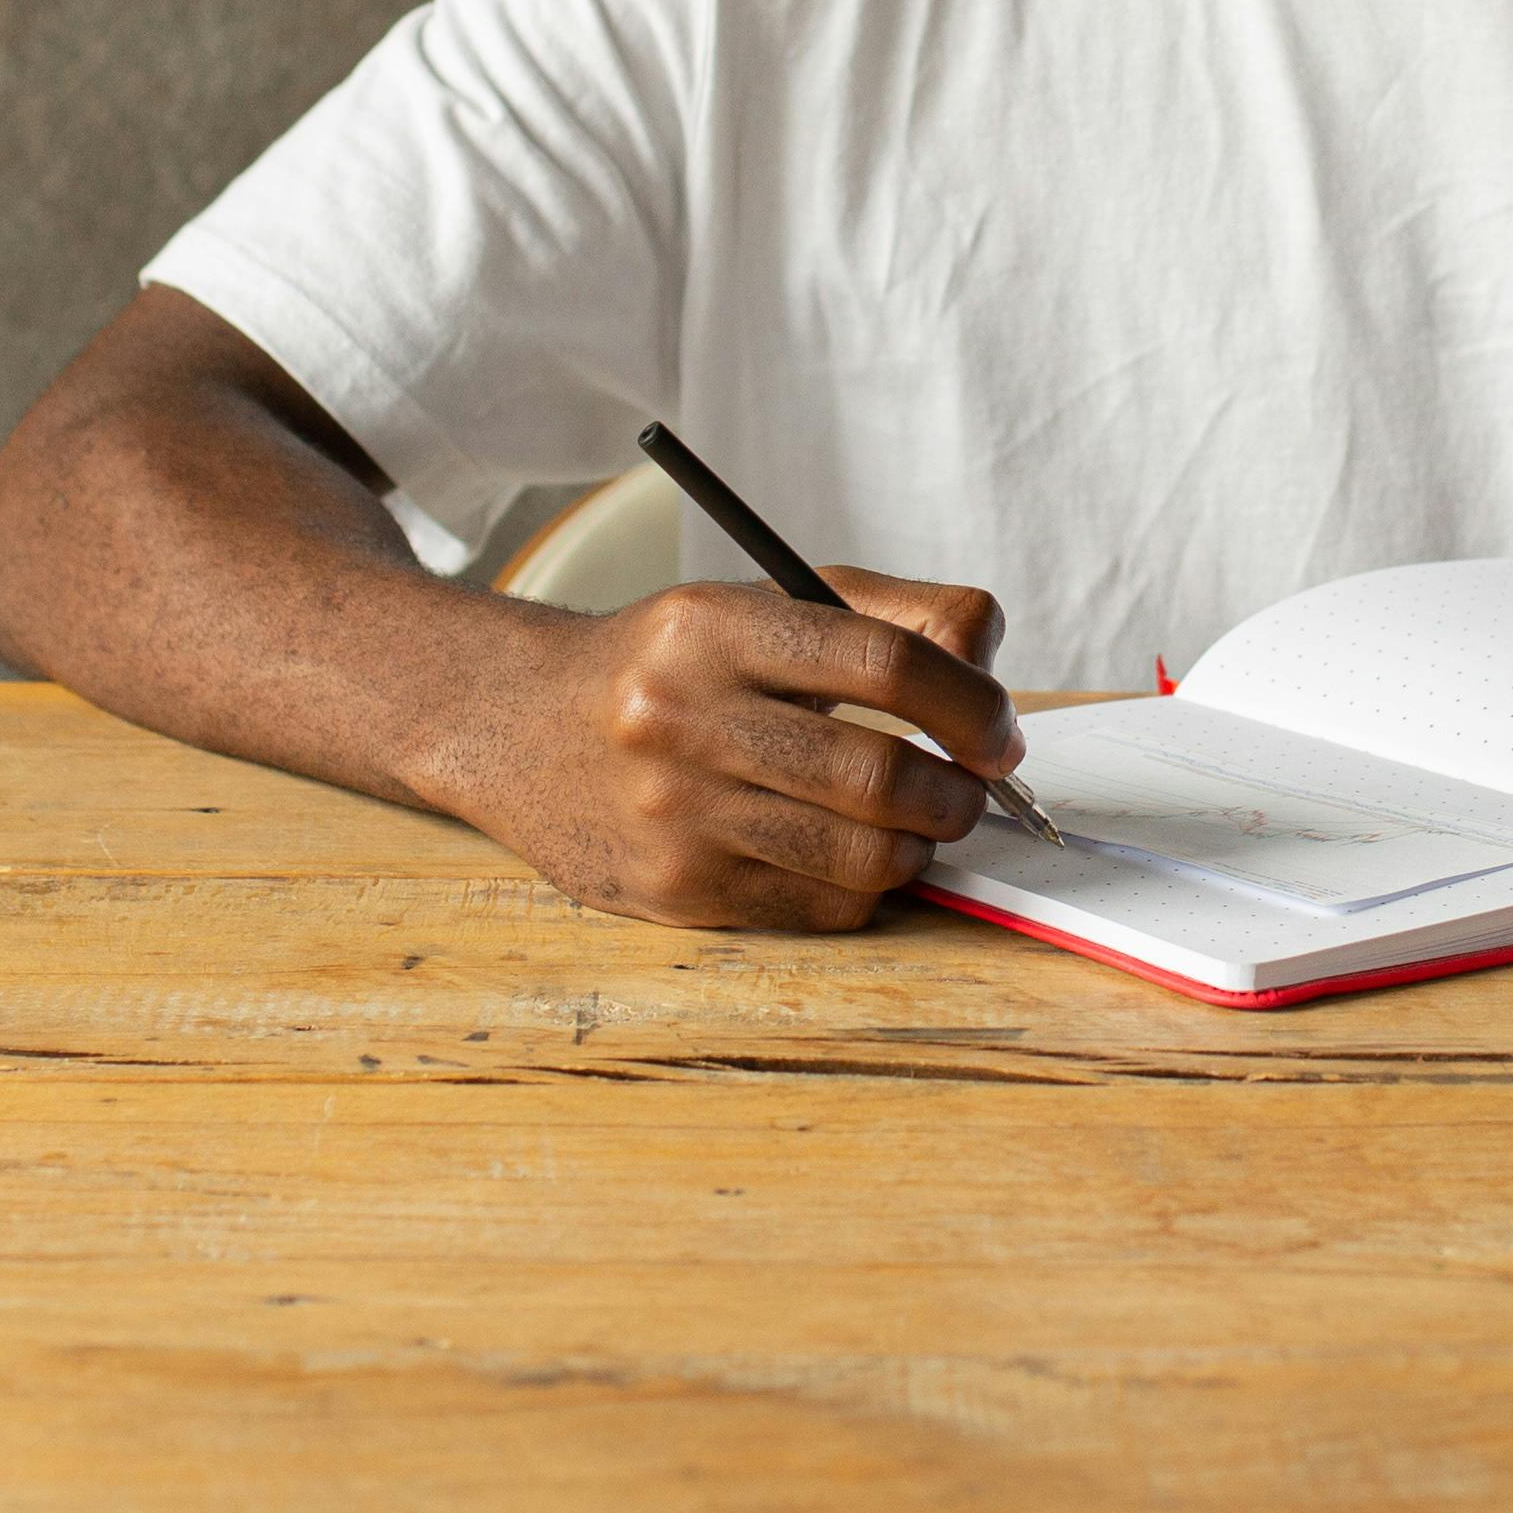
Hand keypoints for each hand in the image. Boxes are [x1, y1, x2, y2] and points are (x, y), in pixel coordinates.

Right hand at [426, 569, 1023, 932]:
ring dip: (920, 848)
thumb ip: (893, 616)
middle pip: (879, 776)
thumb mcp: (761, 603)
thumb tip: (987, 670)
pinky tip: (857, 858)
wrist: (515, 727)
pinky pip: (820, 909)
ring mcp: (674, 814)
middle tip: (971, 789)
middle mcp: (684, 718)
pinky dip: (866, 890)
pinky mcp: (673, 890)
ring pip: (860, 857)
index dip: (970, 704)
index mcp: (715, 627)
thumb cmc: (669, 665)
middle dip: (957, 793)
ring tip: (918, 825)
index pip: (885, 663)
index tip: (998, 730)